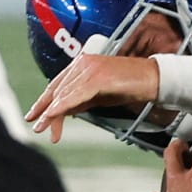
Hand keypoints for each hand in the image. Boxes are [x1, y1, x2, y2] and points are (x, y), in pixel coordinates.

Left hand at [25, 54, 160, 142]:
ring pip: (64, 94)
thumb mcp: (102, 95)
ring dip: (51, 113)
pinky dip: (62, 106)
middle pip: (58, 89)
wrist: (156, 80)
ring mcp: (90, 69)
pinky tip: (53, 115)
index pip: (58, 84)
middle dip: (45, 110)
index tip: (36, 114)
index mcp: (83, 63)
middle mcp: (83, 63)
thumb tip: (65, 111)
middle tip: (36, 126)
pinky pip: (75, 95)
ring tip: (43, 127)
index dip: (45, 100)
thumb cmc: (133, 85)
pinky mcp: (98, 78)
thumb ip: (83, 99)